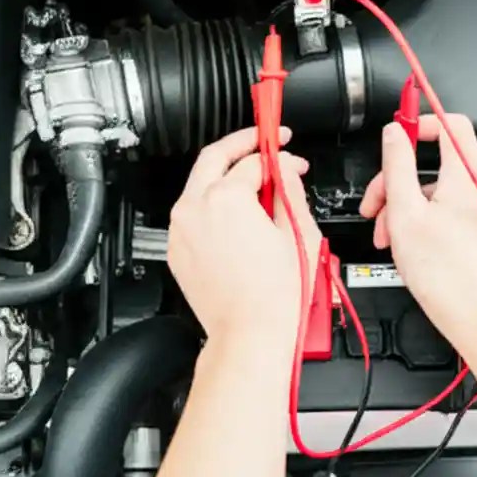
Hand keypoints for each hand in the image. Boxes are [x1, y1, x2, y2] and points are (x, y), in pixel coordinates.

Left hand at [168, 127, 322, 347]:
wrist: (249, 334)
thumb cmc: (274, 296)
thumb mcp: (299, 233)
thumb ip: (290, 190)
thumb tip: (286, 169)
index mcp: (226, 199)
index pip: (254, 162)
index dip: (278, 158)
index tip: (291, 160)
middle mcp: (195, 208)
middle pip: (214, 157)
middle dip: (241, 144)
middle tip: (263, 141)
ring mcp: (181, 229)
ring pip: (199, 184)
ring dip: (224, 175)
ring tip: (252, 181)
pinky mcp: (177, 249)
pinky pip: (192, 214)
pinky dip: (212, 206)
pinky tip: (235, 215)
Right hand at [360, 115, 476, 333]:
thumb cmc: (450, 276)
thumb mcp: (405, 214)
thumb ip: (397, 166)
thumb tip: (395, 135)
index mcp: (471, 174)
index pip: (449, 124)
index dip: (419, 124)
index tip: (399, 134)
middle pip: (436, 163)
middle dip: (398, 182)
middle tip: (377, 205)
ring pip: (440, 190)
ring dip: (408, 208)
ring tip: (390, 236)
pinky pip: (453, 210)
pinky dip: (427, 220)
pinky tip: (410, 244)